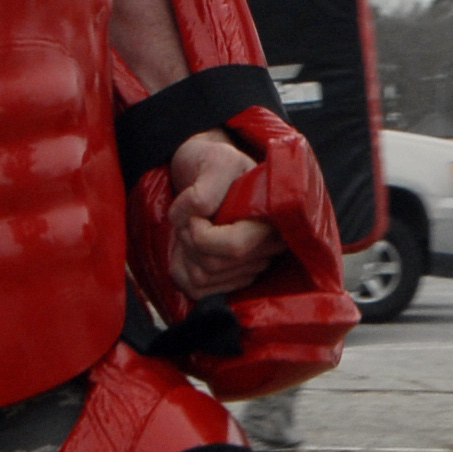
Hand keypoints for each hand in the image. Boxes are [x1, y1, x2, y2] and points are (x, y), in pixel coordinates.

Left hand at [166, 128, 274, 303]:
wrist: (206, 170)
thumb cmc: (213, 162)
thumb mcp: (214, 160)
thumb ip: (206, 187)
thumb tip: (197, 216)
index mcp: (270, 220)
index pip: (235, 247)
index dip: (202, 235)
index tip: (192, 212)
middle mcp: (266, 248)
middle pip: (213, 266)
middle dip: (187, 239)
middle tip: (186, 216)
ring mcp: (249, 267)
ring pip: (202, 279)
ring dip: (184, 252)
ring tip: (188, 228)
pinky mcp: (230, 279)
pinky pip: (197, 290)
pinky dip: (181, 268)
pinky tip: (186, 247)